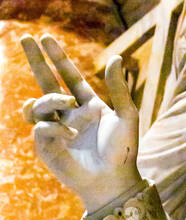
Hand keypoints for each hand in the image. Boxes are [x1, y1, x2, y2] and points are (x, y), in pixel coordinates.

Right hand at [20, 34, 140, 212]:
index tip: (45, 38)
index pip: (68, 76)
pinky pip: (41, 127)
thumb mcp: (126, 117)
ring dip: (50, 99)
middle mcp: (68, 116)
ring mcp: (55, 130)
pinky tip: (68, 135)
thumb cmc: (123, 152)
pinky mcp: (46, 147)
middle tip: (26, 38)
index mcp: (87, 106)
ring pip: (39, 104)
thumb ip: (119, 89)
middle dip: (35, 60)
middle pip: (46, 83)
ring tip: (67, 103)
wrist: (114, 181)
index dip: (57, 58)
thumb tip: (116, 57)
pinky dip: (53, 127)